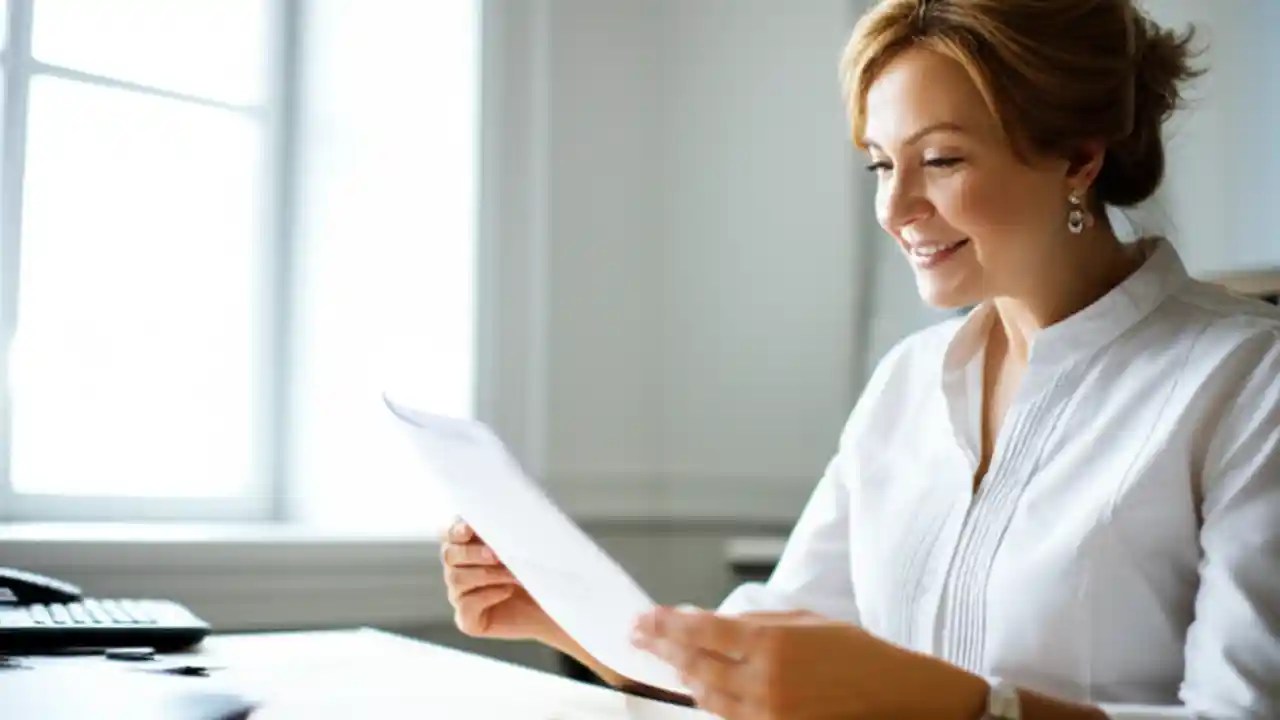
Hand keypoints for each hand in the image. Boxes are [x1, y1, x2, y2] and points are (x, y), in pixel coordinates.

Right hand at [439, 519, 555, 641]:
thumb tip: (501, 519)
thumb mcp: (523, 544)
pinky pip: (466, 605)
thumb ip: (506, 531)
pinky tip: (507, 591)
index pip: (447, 532)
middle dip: (472, 553)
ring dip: (487, 574)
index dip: (454, 529)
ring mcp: (459, 595)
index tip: (469, 529)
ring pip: (457, 579)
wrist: (553, 602)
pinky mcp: (467, 620)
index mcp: (465, 546)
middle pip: (449, 555)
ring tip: (513, 574)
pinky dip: (487, 595)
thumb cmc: (536, 568)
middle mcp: (457, 570)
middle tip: (497, 554)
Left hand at [632, 607, 988, 719]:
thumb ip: (755, 621)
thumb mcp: (804, 620)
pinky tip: (700, 686)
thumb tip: (711, 620)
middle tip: (639, 636)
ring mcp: (768, 713)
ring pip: (708, 696)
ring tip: (666, 660)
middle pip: (695, 665)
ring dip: (684, 676)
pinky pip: (731, 717)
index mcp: (771, 643)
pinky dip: (713, 700)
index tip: (643, 618)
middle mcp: (764, 682)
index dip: (666, 625)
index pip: (701, 632)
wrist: (894, 694)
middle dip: (662, 649)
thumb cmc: (855, 652)